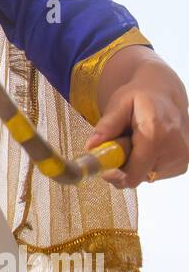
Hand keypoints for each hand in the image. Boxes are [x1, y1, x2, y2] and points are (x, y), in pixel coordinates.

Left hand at [85, 46, 188, 188]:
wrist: (164, 94)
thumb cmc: (140, 98)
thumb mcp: (119, 103)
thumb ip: (106, 126)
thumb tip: (92, 146)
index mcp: (156, 134)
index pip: (133, 175)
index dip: (114, 173)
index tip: (105, 163)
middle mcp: (174, 149)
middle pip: (136, 176)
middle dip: (123, 164)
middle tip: (123, 142)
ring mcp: (181, 158)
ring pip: (144, 177)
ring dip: (135, 164)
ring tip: (138, 141)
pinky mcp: (182, 164)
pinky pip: (154, 174)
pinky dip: (146, 163)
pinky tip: (149, 146)